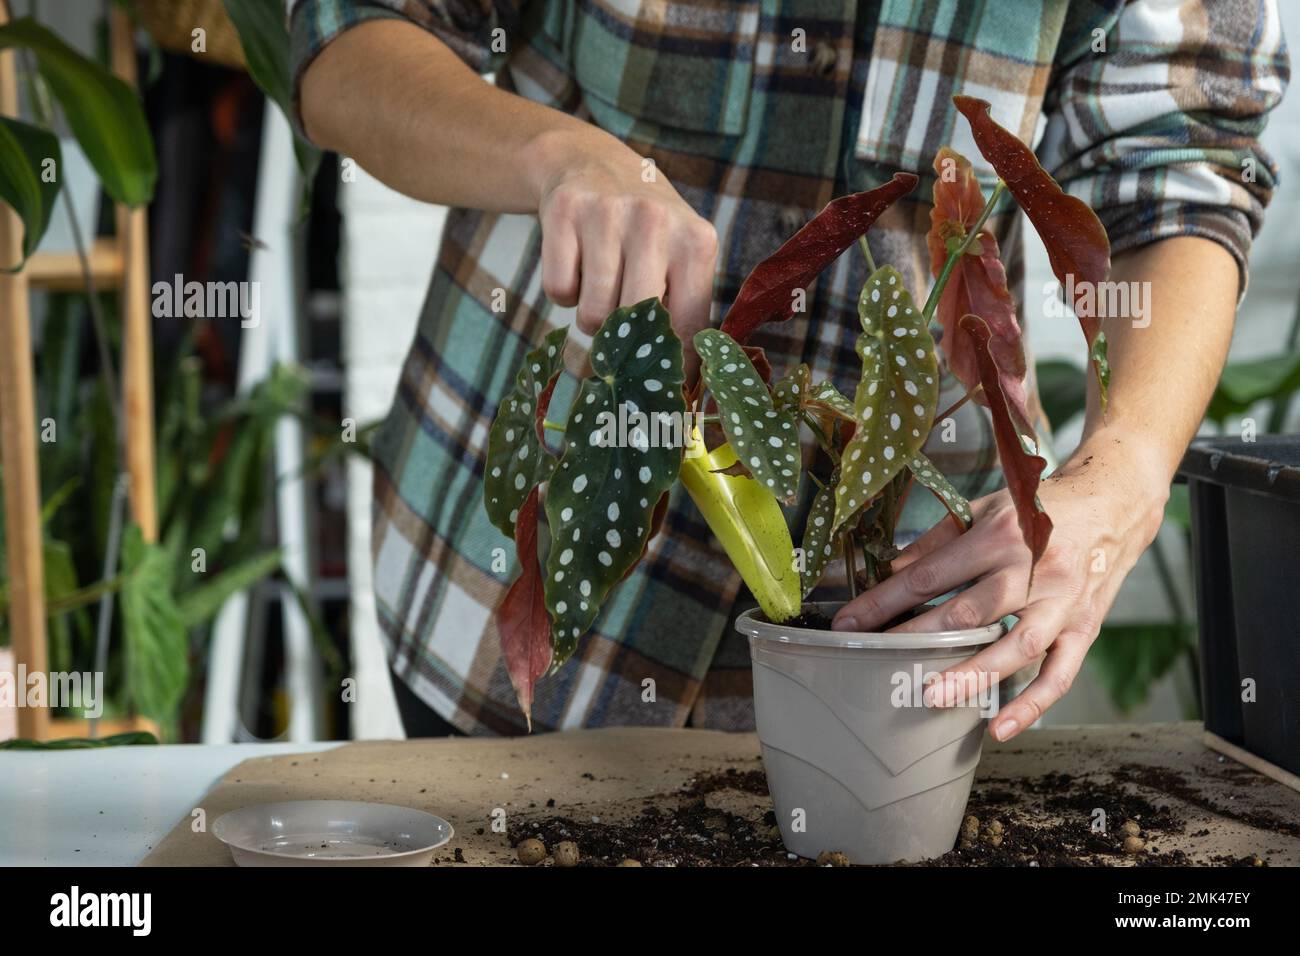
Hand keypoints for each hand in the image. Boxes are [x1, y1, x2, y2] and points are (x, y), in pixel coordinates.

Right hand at [530, 129, 717, 377]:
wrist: (593, 163)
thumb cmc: (646, 232)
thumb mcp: (679, 257)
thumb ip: (684, 314)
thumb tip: (680, 394)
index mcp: (697, 242)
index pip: (689, 327)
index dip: (672, 368)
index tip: (661, 391)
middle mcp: (656, 222)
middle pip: (636, 322)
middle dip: (623, 342)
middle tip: (617, 335)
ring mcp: (608, 213)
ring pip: (594, 313)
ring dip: (590, 317)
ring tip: (600, 288)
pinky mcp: (564, 211)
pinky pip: (559, 290)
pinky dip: (562, 292)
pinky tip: (575, 266)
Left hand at [830, 431, 1169, 740]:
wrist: (1113, 504)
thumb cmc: (1039, 509)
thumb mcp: (984, 509)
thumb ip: (937, 540)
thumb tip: (893, 571)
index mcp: (999, 535)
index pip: (932, 575)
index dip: (887, 600)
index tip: (851, 623)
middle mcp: (1033, 569)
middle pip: (969, 611)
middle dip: (918, 638)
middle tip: (877, 663)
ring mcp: (1062, 602)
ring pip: (1016, 645)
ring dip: (974, 674)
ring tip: (933, 697)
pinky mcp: (1085, 628)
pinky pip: (1060, 674)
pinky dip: (1032, 704)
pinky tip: (1000, 727)